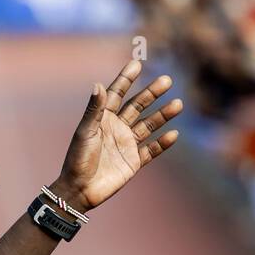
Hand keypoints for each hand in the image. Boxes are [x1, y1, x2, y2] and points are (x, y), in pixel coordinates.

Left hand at [53, 59, 181, 210]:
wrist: (78, 191)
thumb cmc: (77, 160)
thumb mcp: (85, 133)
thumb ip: (94, 110)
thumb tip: (98, 85)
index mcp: (103, 119)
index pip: (117, 94)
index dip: (126, 79)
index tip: (137, 63)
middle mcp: (117, 129)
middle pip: (138, 106)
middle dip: (152, 94)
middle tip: (167, 80)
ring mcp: (126, 144)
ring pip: (149, 125)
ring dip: (163, 115)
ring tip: (178, 105)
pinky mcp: (133, 161)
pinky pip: (151, 150)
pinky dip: (162, 143)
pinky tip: (173, 134)